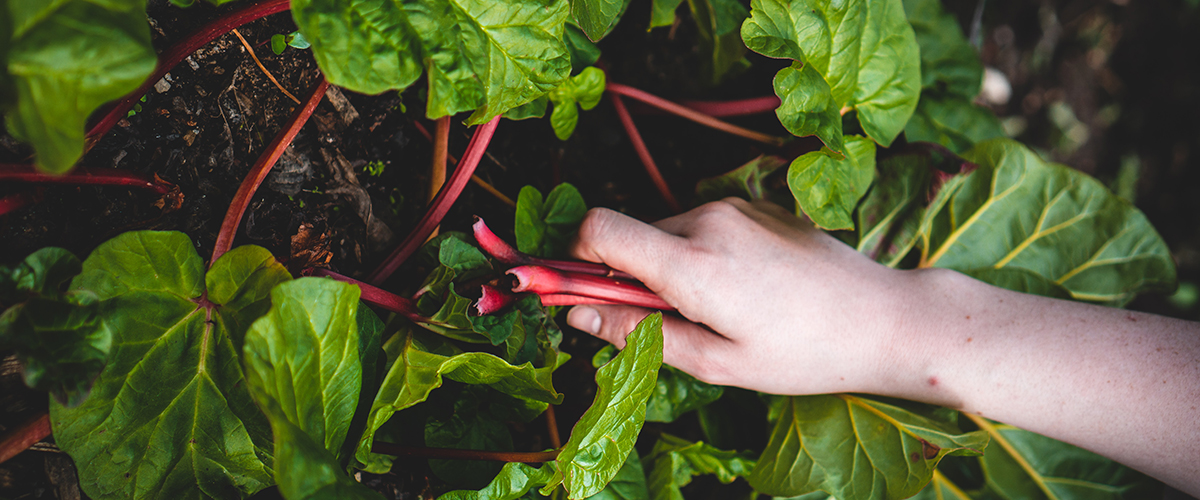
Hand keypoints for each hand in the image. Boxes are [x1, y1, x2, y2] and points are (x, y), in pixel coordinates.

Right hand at [565, 198, 914, 395]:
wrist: (886, 318)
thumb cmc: (804, 352)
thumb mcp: (717, 363)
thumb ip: (638, 336)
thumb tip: (577, 317)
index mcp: (693, 263)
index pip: (599, 229)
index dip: (577, 259)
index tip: (583, 293)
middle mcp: (708, 220)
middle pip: (632, 237)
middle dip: (631, 279)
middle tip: (671, 325)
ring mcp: (735, 207)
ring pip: (668, 233)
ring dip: (671, 270)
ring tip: (722, 313)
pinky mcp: (756, 205)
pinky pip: (703, 226)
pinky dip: (703, 257)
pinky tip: (748, 292)